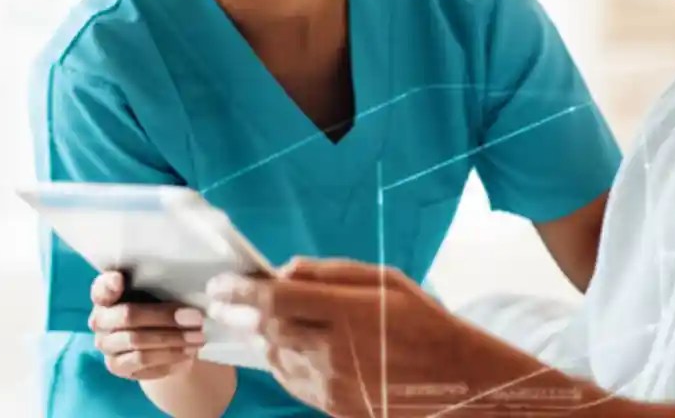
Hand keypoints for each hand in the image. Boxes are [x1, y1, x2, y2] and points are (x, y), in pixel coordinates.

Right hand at [89, 271, 206, 381]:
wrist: (162, 340)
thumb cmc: (160, 306)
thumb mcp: (160, 290)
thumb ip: (160, 285)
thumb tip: (185, 286)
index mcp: (106, 294)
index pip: (101, 288)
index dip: (108, 284)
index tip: (120, 280)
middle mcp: (99, 319)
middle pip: (128, 316)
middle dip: (165, 318)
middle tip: (196, 319)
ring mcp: (106, 345)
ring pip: (137, 343)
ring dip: (172, 341)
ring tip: (198, 338)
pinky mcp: (117, 366)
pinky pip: (142, 364)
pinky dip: (168, 359)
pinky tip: (188, 355)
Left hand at [208, 259, 571, 417]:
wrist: (455, 380)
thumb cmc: (423, 320)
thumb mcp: (385, 280)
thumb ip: (330, 272)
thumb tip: (284, 271)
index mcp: (349, 312)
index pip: (276, 299)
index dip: (240, 290)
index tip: (219, 282)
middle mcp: (335, 350)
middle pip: (268, 328)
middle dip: (240, 311)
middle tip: (223, 299)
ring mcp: (332, 384)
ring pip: (275, 355)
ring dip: (261, 334)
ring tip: (259, 318)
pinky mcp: (333, 406)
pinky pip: (291, 380)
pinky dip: (279, 360)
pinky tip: (284, 345)